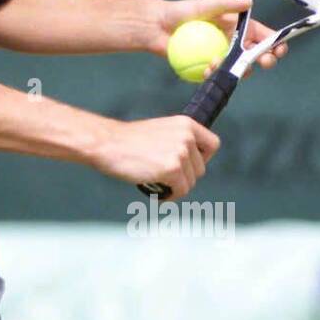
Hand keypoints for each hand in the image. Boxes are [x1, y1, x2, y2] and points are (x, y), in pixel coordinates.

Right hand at [93, 116, 219, 198]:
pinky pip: (179, 191)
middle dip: (183, 176)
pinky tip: (154, 190)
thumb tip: (191, 162)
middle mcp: (187, 137)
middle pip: (200, 169)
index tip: (187, 165)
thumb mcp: (160, 131)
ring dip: (174, 186)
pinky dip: (168, 195)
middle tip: (162, 176)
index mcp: (186, 124)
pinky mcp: (172, 169)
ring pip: (190, 183)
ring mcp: (180, 153)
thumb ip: (178, 141)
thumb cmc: (128, 141)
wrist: (107, 143)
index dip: (202, 158)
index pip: (212, 145)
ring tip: (154, 180)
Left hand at [153, 0, 286, 77]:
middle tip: (262, 62)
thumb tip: (249, 3)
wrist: (157, 26)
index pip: (260, 35)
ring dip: (235, 68)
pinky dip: (214, 74)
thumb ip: (226, 3)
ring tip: (217, 62)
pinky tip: (206, 70)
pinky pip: (216, 75)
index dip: (273, 43)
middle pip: (255, 55)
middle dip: (264, 60)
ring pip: (237, 68)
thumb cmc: (181, 11)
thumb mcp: (205, 4)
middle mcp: (231, 43)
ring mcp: (220, 56)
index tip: (278, 50)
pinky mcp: (206, 67)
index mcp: (236, 27)